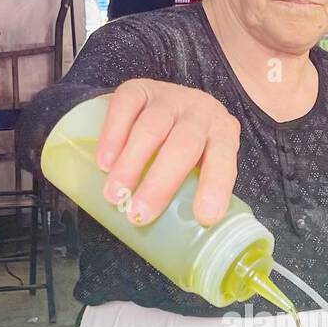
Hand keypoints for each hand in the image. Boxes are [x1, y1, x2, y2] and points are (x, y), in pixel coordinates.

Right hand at [96, 79, 241, 226]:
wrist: (171, 101)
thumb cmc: (188, 146)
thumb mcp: (202, 164)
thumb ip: (192, 189)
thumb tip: (176, 238)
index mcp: (222, 135)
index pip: (223, 160)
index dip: (215, 187)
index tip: (203, 217)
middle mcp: (199, 112)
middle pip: (184, 144)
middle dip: (161, 182)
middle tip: (138, 214)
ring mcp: (169, 97)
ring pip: (153, 126)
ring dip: (131, 163)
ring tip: (114, 194)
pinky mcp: (139, 87)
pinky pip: (126, 105)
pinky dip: (113, 134)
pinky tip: (103, 162)